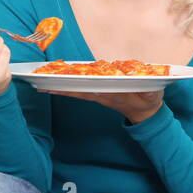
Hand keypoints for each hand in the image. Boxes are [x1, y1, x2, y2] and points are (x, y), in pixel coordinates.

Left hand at [36, 89, 164, 124]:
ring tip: (42, 81)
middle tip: (40, 82)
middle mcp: (100, 94)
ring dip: (60, 86)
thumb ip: (148, 89)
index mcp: (109, 94)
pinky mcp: (99, 92)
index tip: (56, 86)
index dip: (70, 88)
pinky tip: (57, 82)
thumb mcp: (152, 94)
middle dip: (59, 86)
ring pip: (76, 89)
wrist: (147, 111)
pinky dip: (68, 86)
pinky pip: (81, 89)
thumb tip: (139, 81)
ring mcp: (98, 93)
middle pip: (75, 90)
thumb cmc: (149, 100)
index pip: (86, 91)